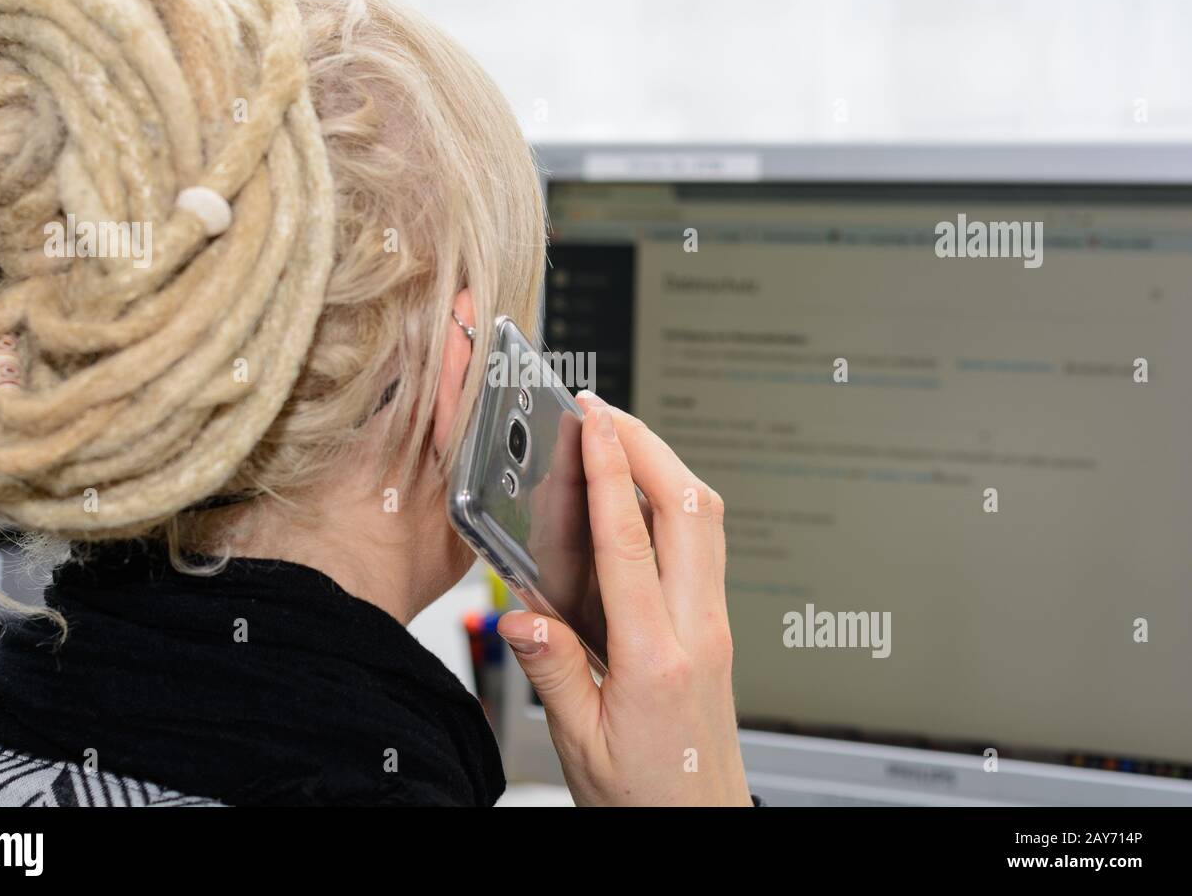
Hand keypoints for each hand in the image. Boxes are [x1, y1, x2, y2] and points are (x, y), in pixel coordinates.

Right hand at [497, 393, 750, 805]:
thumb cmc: (647, 797)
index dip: (610, 472)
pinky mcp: (715, 629)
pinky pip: (704, 546)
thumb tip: (521, 613)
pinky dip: (676, 502)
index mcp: (655, 657)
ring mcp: (714, 626)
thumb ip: (552, 671)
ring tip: (622, 437)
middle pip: (689, 510)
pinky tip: (642, 498)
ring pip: (707, 522)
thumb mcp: (580, 743)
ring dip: (668, 468)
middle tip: (606, 410)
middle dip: (650, 445)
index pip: (632, 543)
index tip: (593, 423)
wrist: (700, 826)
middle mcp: (697, 631)